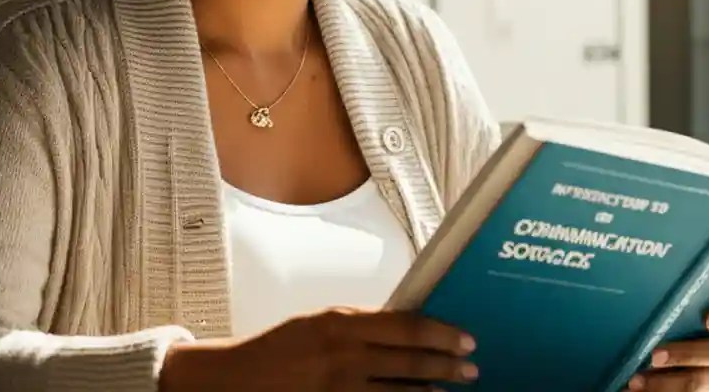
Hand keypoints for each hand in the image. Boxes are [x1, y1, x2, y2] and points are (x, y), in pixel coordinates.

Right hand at [159, 307, 478, 390]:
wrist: (236, 380)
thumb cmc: (280, 347)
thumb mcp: (321, 323)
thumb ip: (361, 325)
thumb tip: (407, 328)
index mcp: (342, 324)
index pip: (407, 326)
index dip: (443, 334)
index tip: (466, 338)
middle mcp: (344, 356)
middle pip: (412, 361)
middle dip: (448, 366)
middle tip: (472, 368)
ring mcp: (340, 389)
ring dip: (433, 391)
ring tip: (454, 390)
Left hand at [624, 304, 708, 390]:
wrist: (647, 359)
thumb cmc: (656, 327)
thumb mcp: (665, 315)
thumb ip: (669, 307)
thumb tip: (640, 288)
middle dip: (686, 353)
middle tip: (655, 355)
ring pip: (699, 382)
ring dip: (666, 382)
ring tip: (637, 380)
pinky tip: (634, 388)